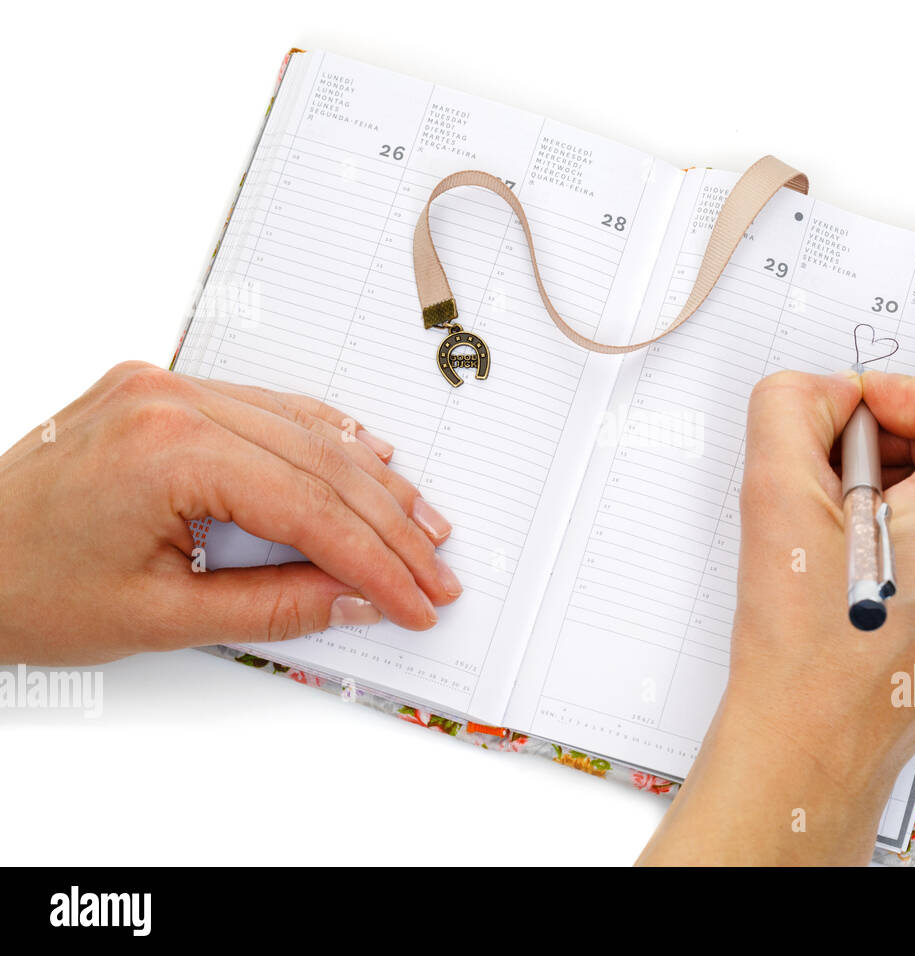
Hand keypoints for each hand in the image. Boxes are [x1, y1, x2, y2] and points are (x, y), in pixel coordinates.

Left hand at [0, 362, 461, 664]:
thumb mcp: (160, 618)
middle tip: (434, 569)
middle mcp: (172, 400)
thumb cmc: (24, 589)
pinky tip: (367, 459)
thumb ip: (275, 607)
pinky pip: (268, 409)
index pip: (309, 506)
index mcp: (168, 448)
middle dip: (388, 524)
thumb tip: (357, 598)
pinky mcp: (165, 392)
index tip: (417, 598)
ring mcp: (167, 387)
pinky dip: (324, 441)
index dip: (377, 560)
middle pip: (320, 462)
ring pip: (305, 429)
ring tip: (422, 523)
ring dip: (370, 481)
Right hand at [638, 352, 914, 864]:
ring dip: (897, 485)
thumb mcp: (774, 496)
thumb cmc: (807, 652)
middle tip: (836, 497)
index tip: (861, 431)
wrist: (815, 744)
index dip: (909, 387)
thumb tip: (828, 391)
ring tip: (843, 540)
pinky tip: (862, 565)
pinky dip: (911, 523)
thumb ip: (791, 405)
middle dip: (893, 443)